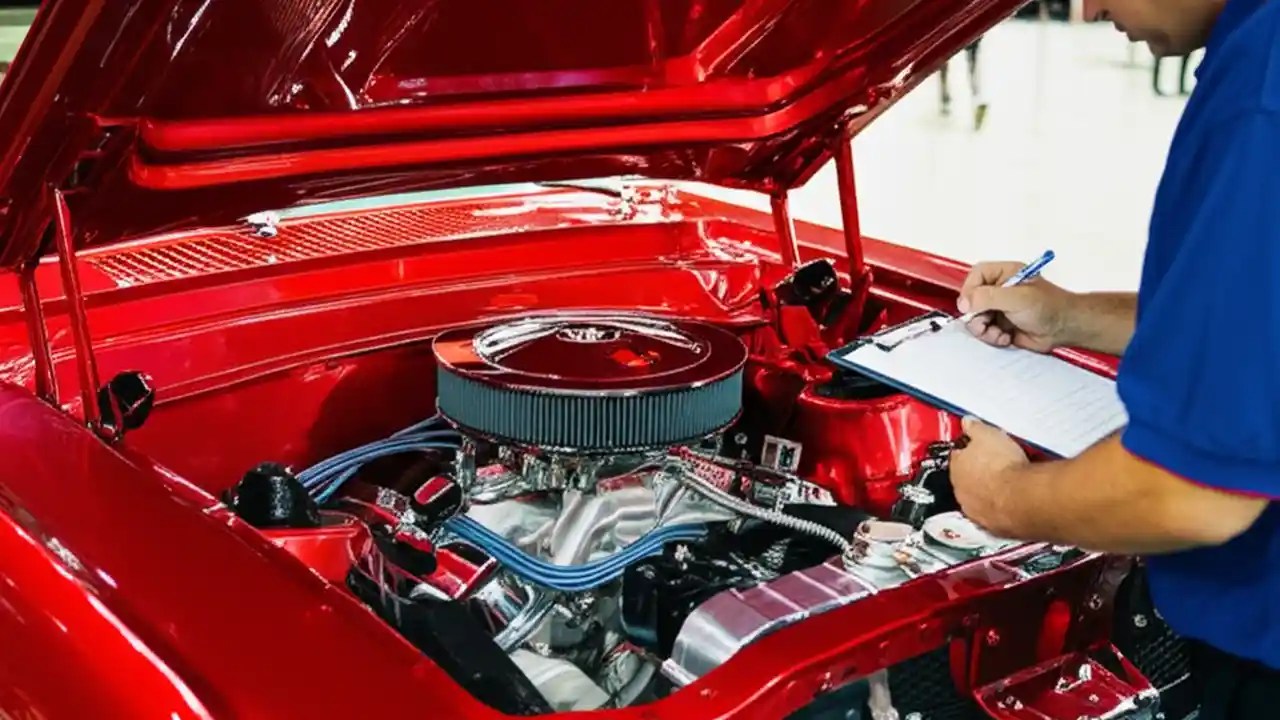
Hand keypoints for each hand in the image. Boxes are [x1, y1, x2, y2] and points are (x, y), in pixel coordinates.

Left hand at [949, 417, 1029, 535]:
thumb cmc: (1003, 466)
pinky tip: (1012, 503)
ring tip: (1007, 485)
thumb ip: (974, 428)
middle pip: (966, 478)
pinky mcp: (991, 526)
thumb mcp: (987, 434)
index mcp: (957, 467)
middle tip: (996, 466)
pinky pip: (993, 515)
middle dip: (978, 473)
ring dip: (988, 492)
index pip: (957, 455)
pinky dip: (1000, 509)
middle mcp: (961, 491)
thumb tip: (966, 422)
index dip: (970, 451)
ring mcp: (975, 510)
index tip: (980, 448)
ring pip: (978, 498)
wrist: (1021, 499)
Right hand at [957, 261, 1076, 351]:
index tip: (968, 306)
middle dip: (976, 315)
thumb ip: (987, 297)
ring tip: (998, 333)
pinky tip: (1005, 338)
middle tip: (985, 323)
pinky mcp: (1001, 325)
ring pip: (976, 318)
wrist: (1065, 329)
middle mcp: (999, 289)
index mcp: (1004, 274)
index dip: (969, 290)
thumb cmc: (1048, 307)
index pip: (976, 276)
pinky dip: (992, 337)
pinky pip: (985, 331)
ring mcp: (1000, 308)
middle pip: (972, 300)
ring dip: (984, 329)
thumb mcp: (1016, 298)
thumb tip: (963, 303)